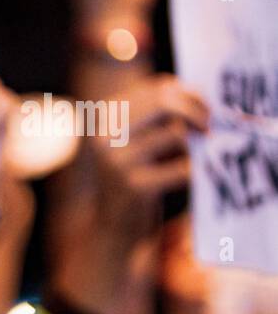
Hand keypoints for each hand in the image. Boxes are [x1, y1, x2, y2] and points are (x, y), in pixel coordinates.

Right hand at [91, 75, 208, 231]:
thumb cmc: (135, 174)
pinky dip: (194, 170)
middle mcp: (105, 134)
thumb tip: (200, 94)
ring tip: (194, 156)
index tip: (205, 109)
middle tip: (209, 127)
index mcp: (105, 115)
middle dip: (197, 111)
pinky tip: (191, 176)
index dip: (191, 95)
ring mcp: (117, 160)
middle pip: (165, 102)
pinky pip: (182, 167)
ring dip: (194, 144)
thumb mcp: (137, 136)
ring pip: (176, 133)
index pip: (159, 88)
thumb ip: (160, 112)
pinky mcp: (134, 186)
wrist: (112, 225)